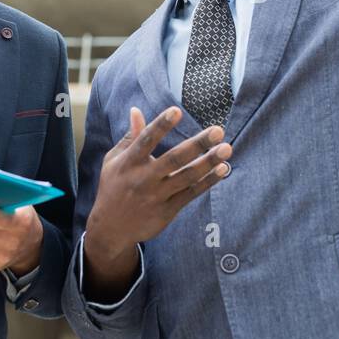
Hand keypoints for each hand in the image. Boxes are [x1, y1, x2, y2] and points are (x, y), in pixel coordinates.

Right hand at [82, 106, 230, 298]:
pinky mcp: (168, 210)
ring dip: (208, 163)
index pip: (146, 140)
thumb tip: (136, 110)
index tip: (177, 111)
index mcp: (129, 163)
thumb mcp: (114, 161)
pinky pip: (191, 193)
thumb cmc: (114, 187)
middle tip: (218, 131)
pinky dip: (208, 181)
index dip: (161, 125)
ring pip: (187, 177)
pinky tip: (222, 169)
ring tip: (227, 149)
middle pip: (174, 159)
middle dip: (197, 144)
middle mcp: (144, 179)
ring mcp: (157, 196)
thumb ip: (130, 137)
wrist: (111, 228)